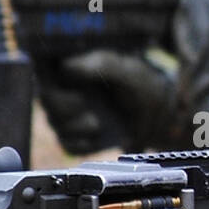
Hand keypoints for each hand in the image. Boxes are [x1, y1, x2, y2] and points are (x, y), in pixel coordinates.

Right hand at [37, 50, 177, 153]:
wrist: (162, 115)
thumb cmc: (142, 84)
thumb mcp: (127, 69)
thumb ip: (100, 64)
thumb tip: (68, 66)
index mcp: (75, 69)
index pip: (46, 74)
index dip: (53, 84)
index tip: (71, 86)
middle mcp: (68, 91)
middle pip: (47, 101)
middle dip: (64, 108)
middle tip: (85, 108)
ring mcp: (72, 116)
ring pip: (56, 123)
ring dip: (73, 127)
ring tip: (95, 124)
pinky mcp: (80, 137)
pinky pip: (68, 144)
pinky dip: (80, 144)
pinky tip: (94, 138)